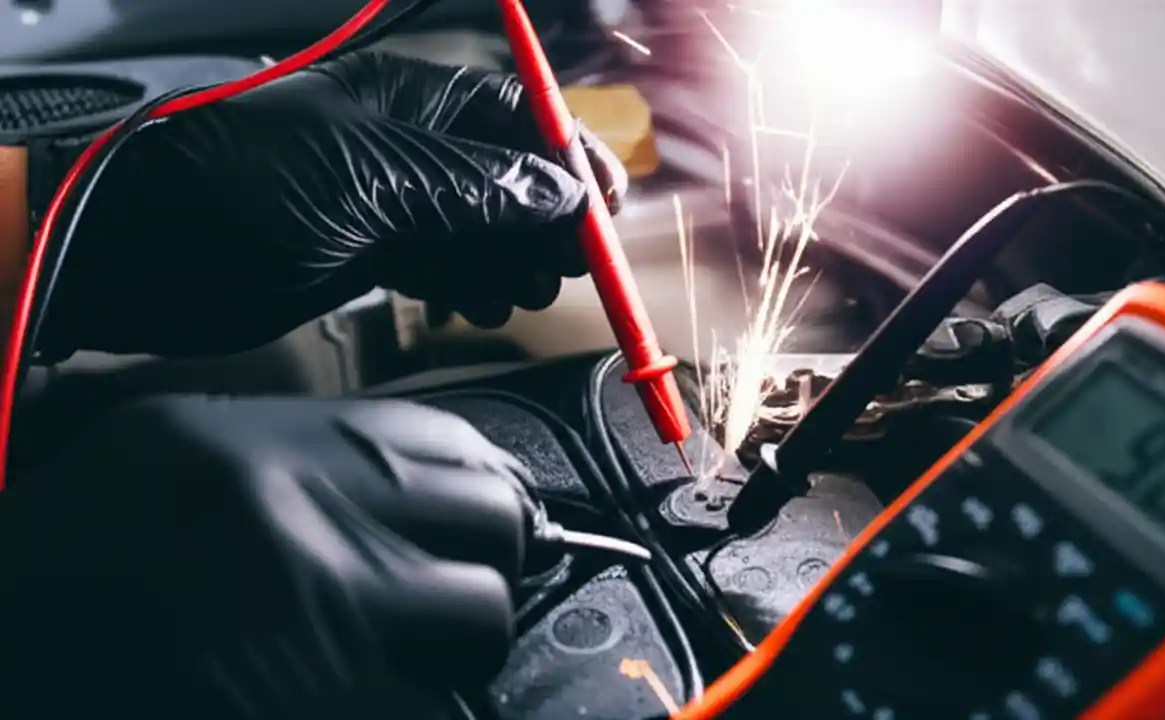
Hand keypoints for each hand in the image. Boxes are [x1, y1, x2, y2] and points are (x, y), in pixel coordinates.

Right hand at [0, 396, 533, 716]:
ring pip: (481, 618)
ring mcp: (329, 616)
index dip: (486, 486)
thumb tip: (435, 478)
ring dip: (462, 639)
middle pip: (496, 522)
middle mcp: (320, 516)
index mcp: (286, 443)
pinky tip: (378, 685)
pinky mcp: (325, 701)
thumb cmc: (97, 530)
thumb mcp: (191, 443)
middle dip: (486, 559)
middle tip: (446, 587)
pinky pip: (430, 698)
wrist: (16, 609)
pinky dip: (421, 694)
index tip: (475, 517)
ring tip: (407, 649)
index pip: (463, 446)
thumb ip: (318, 452)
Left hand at [35, 52, 627, 355]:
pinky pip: (443, 264)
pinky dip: (466, 285)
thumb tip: (559, 194)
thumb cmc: (237, 187)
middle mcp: (408, 148)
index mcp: (412, 102)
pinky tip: (469, 303)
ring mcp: (388, 202)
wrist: (142, 251)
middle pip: (509, 178)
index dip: (569, 160)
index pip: (520, 118)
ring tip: (514, 291)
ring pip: (481, 228)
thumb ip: (473, 188)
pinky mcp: (368, 252)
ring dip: (510, 261)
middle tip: (565, 266)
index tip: (605, 210)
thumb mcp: (372, 179)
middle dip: (546, 222)